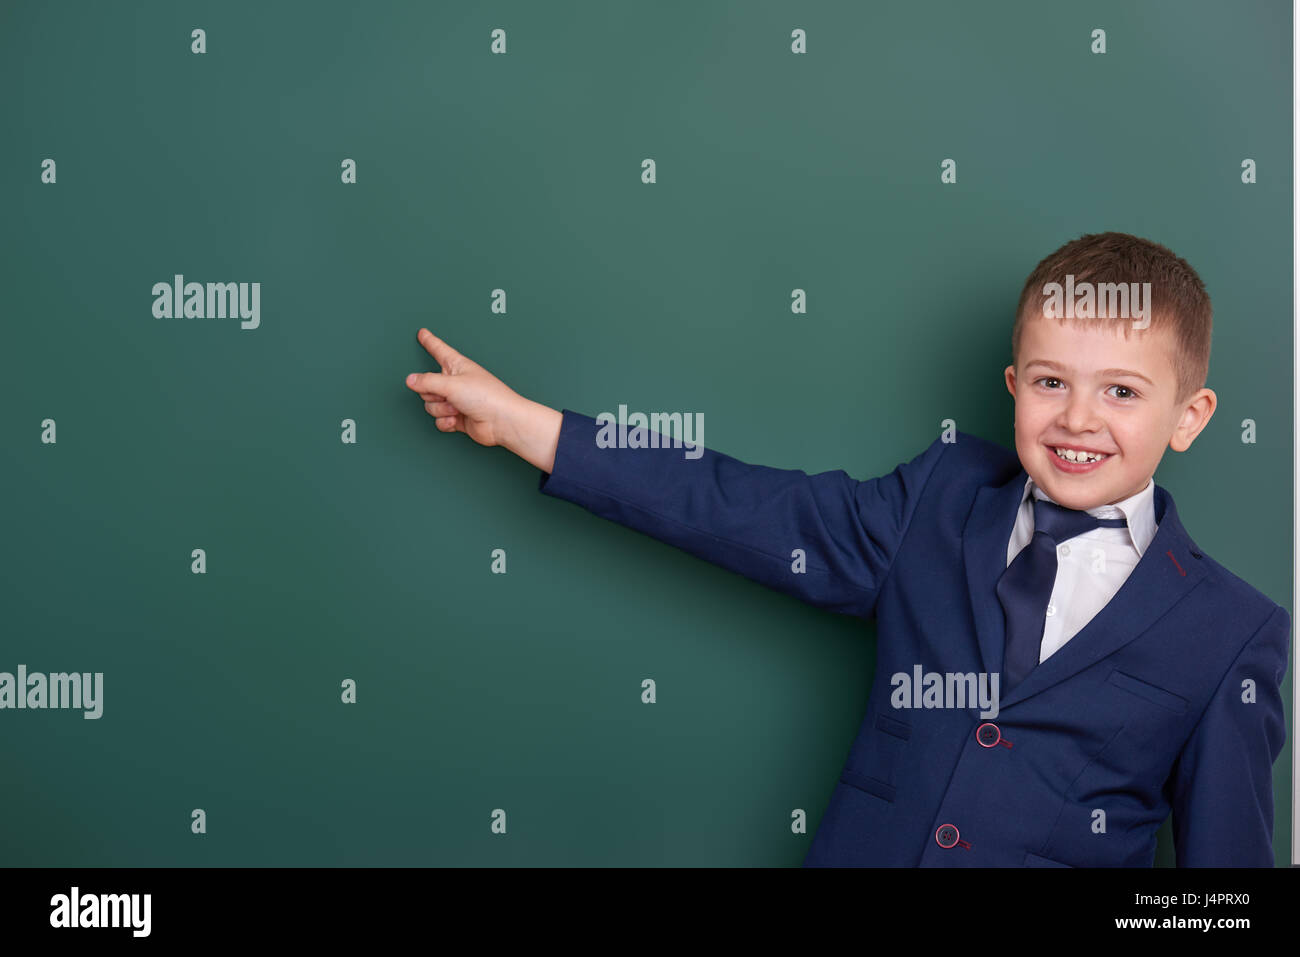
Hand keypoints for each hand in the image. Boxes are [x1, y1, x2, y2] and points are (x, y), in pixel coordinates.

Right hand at [404, 328, 522, 447]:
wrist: (501, 422)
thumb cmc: (486, 396)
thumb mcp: (451, 384)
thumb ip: (427, 382)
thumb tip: (411, 380)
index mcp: (457, 366)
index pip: (439, 350)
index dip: (430, 342)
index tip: (423, 333)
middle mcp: (456, 382)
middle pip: (427, 386)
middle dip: (433, 394)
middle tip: (447, 396)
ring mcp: (457, 400)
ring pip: (431, 405)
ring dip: (442, 409)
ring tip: (457, 408)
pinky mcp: (458, 417)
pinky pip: (439, 419)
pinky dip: (446, 422)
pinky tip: (456, 420)